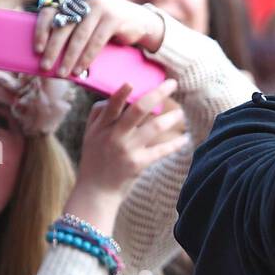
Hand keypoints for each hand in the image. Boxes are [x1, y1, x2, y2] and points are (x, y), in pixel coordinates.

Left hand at [34, 0, 167, 76]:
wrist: (138, 19)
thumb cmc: (103, 22)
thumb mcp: (84, 17)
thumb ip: (67, 23)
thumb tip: (43, 49)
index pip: (50, 11)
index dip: (41, 31)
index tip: (37, 49)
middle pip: (63, 25)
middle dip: (53, 49)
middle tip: (45, 66)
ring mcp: (100, 6)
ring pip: (79, 36)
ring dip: (69, 58)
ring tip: (62, 73)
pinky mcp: (113, 17)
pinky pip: (96, 41)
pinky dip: (86, 58)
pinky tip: (81, 69)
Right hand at [75, 79, 187, 198]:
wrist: (95, 192)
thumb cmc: (94, 160)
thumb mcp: (89, 136)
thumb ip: (98, 115)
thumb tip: (114, 96)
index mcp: (101, 127)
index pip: (111, 106)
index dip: (121, 93)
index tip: (132, 82)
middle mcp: (114, 136)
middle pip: (137, 110)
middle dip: (156, 94)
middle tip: (172, 83)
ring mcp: (127, 150)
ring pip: (153, 128)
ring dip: (170, 118)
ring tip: (179, 112)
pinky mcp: (138, 164)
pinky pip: (161, 151)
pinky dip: (175, 144)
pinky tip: (184, 139)